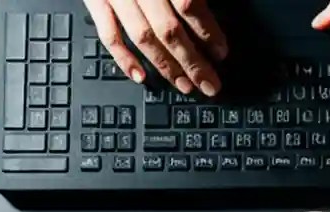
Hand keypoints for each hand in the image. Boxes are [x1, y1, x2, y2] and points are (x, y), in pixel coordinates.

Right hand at [82, 0, 226, 95]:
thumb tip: (206, 3)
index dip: (208, 31)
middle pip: (169, 29)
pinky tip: (141, 76)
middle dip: (193, 62)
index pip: (189, 4)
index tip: (221, 52)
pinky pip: (108, 33)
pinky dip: (123, 58)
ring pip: (143, 37)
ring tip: (186, 85)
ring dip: (166, 66)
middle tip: (210, 85)